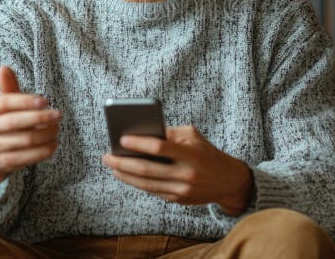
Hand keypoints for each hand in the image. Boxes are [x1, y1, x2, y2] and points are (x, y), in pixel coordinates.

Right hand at [0, 66, 59, 190]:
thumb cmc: (1, 123)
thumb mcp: (2, 106)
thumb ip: (7, 88)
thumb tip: (4, 67)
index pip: (6, 103)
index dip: (26, 101)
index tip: (45, 101)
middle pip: (15, 122)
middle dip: (40, 118)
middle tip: (57, 114)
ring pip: (25, 140)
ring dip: (46, 134)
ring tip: (57, 128)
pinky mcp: (5, 163)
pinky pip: (29, 157)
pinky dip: (44, 150)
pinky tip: (53, 143)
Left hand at [101, 125, 251, 215]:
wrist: (227, 180)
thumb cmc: (206, 152)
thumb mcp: (192, 136)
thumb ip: (169, 134)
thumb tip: (140, 134)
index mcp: (191, 155)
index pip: (160, 148)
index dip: (139, 144)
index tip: (121, 139)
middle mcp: (186, 174)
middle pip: (147, 169)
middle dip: (123, 163)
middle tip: (107, 156)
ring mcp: (181, 190)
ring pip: (146, 184)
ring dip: (125, 175)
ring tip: (112, 165)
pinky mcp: (178, 200)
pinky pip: (152, 190)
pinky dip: (137, 182)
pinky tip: (125, 175)